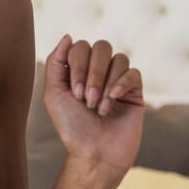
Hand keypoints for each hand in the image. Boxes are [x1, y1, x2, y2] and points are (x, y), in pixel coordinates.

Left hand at [43, 34, 145, 175]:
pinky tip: (113, 102)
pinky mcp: (135, 92)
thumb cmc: (72, 127)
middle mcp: (98, 73)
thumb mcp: (53, 94)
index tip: (74, 93)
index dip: (77, 65)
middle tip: (86, 99)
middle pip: (101, 47)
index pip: (80, 47)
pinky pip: (133, 73)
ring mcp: (118, 81)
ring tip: (98, 107)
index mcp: (78, 71)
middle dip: (92, 72)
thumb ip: (56, 62)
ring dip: (105, 83)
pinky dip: (121, 85)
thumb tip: (68, 36)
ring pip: (119, 58)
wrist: (94, 153)